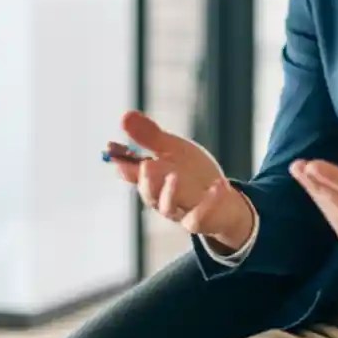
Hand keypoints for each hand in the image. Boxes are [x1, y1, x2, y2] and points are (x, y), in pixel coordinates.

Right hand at [108, 111, 254, 250]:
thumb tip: (124, 115)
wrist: (223, 202)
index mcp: (152, 179)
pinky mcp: (200, 221)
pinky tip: (218, 185)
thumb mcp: (174, 150)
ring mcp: (180, 212)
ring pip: (169, 206)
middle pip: (149, 193)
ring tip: (174, 176)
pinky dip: (209, 202)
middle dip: (146, 180)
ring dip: (170, 192)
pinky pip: (200, 216)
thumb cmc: (193, 174)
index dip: (123, 162)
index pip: (131, 172)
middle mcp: (161, 198)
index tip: (114, 150)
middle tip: (146, 164)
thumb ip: (151, 137)